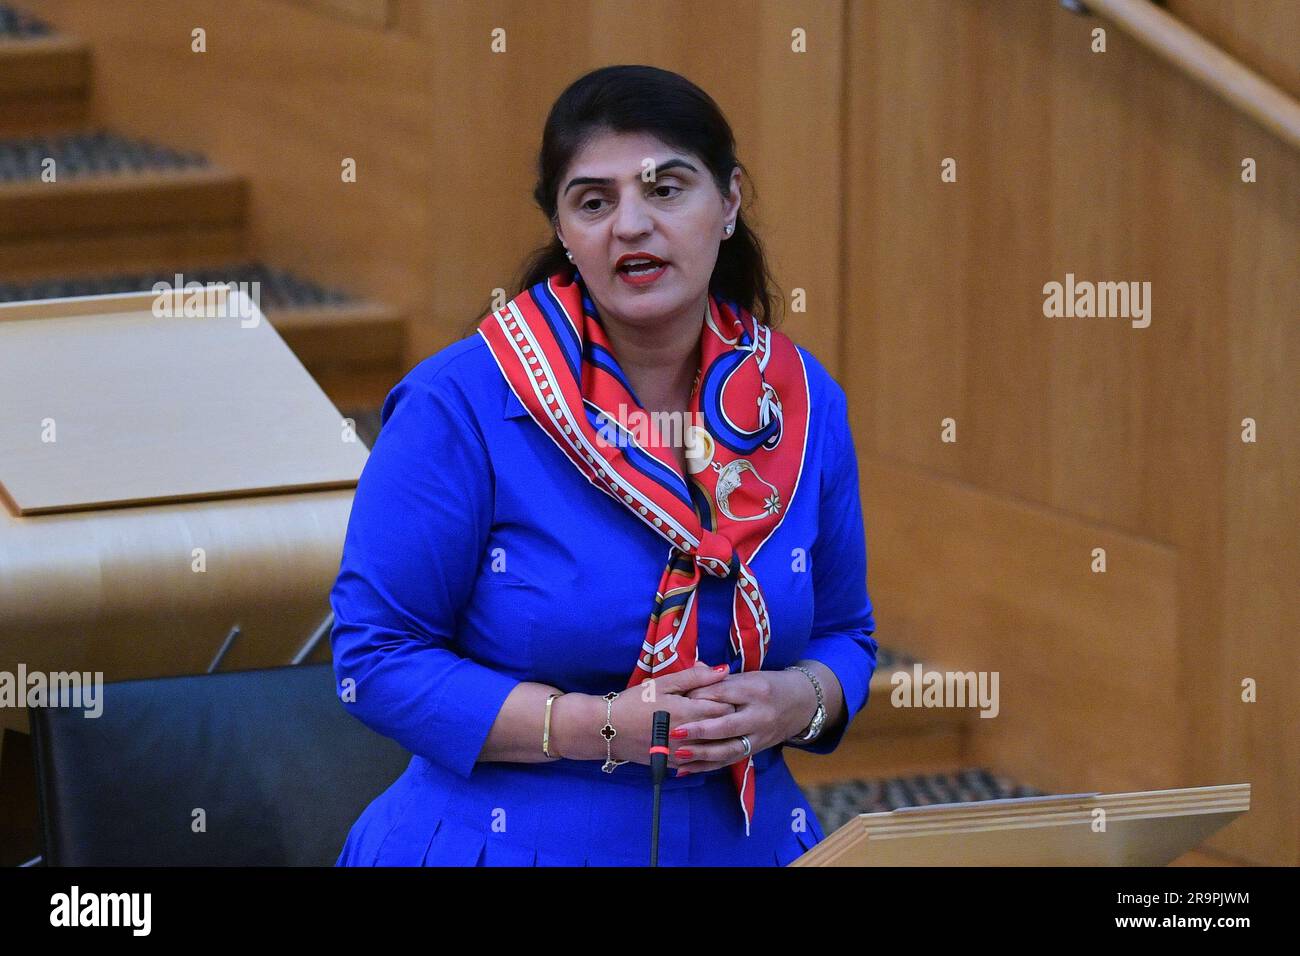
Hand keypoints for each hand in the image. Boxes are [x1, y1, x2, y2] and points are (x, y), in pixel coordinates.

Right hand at [579, 662, 735, 767]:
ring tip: (707, 723)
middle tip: (716, 706)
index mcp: (690, 713)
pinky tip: (697, 740)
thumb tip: (724, 669)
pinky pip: (700, 761)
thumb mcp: (664, 683)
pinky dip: (703, 750)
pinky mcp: (675, 764)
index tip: (721, 694)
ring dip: (715, 735)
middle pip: (723, 728)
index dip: (727, 700)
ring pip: (714, 747)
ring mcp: (684, 753)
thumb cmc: (635, 702)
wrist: (609, 729)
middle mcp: (691, 736)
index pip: (727, 708)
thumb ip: (695, 676)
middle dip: (724, 717)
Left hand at [670, 669, 817, 773]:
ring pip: (729, 749)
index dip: (698, 697)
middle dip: (700, 730)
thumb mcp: (749, 676)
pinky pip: (730, 761)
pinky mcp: (757, 750)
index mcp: (755, 690)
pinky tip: (687, 769)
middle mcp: (759, 715)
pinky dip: (707, 766)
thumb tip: (693, 667)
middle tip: (675, 732)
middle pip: (727, 726)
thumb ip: (720, 678)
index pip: (722, 694)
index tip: (676, 700)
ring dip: (702, 754)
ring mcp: (760, 736)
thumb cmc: (770, 685)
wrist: (803, 703)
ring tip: (679, 754)